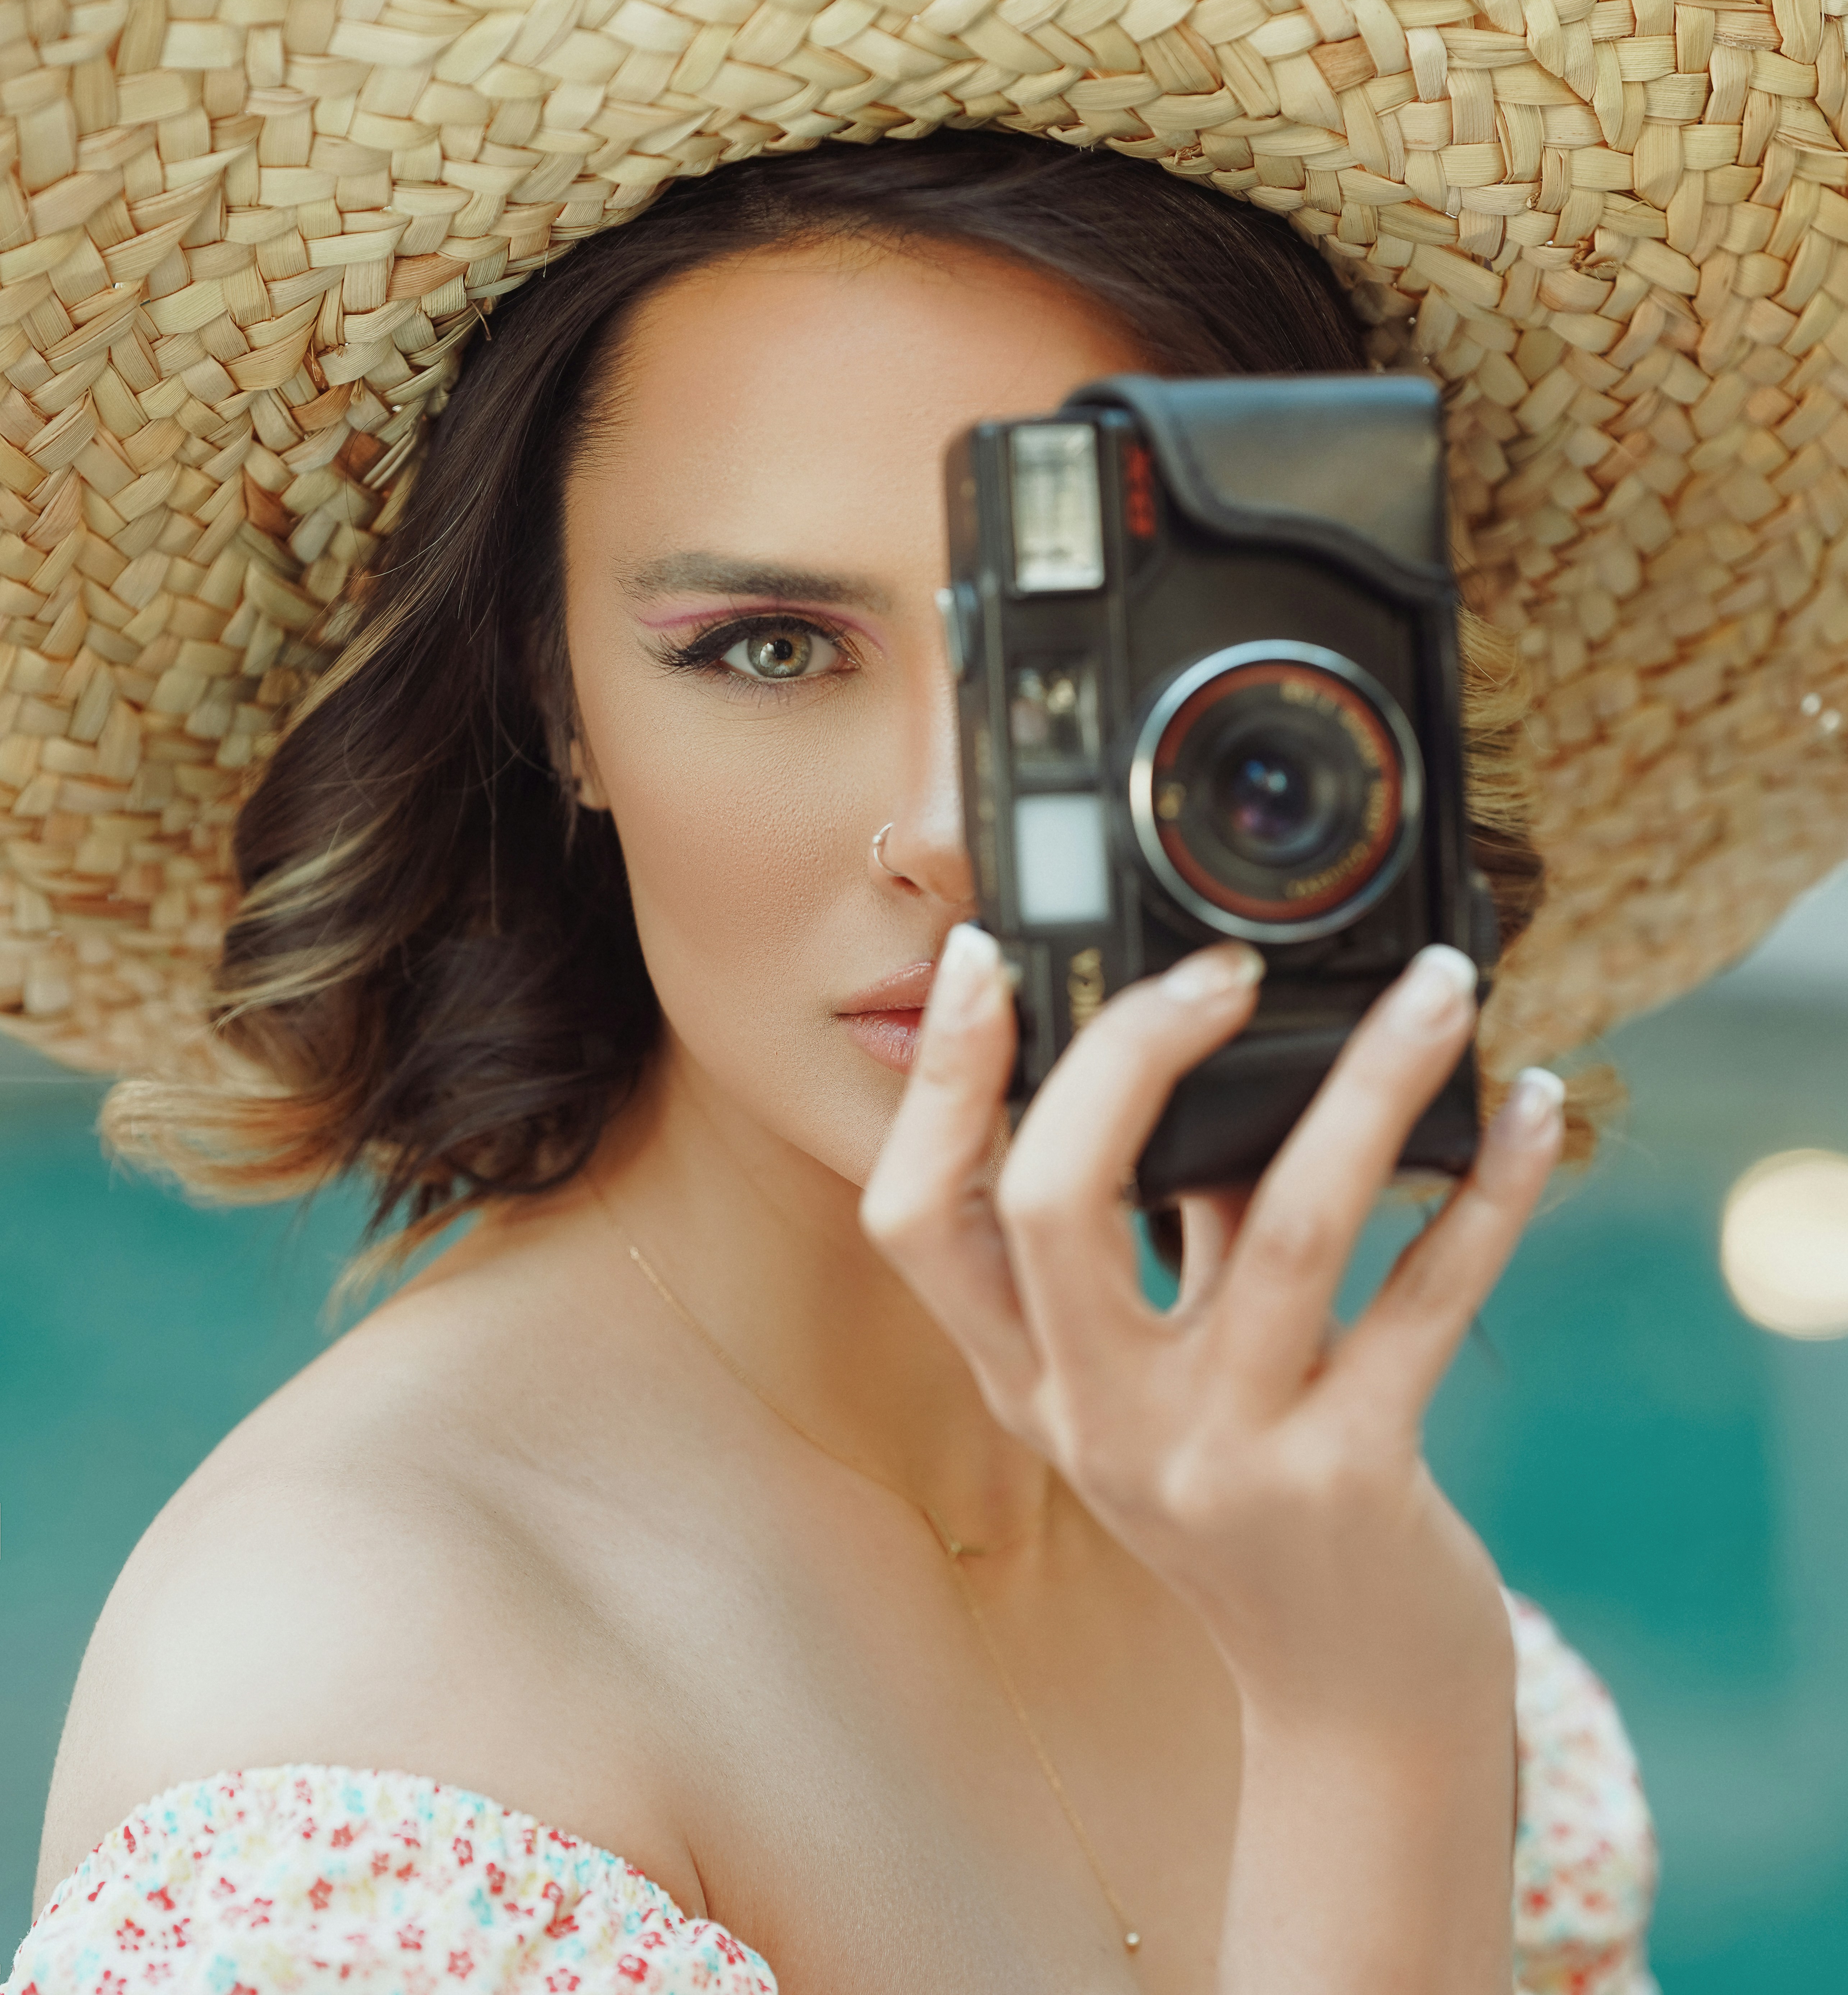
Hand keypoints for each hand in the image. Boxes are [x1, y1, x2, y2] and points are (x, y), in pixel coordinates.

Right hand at [862, 930, 1563, 1987]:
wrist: (1349, 1698)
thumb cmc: (1250, 1505)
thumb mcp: (1164, 1379)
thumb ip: (1165, 1232)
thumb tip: (1207, 1054)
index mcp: (1030, 1384)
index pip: (918, 1219)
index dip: (937, 1082)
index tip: (979, 960)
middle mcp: (1100, 1423)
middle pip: (1053, 1203)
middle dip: (1128, 1053)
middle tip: (1222, 968)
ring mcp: (1222, 1457)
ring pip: (1283, 1228)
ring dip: (1368, 1085)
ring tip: (1436, 990)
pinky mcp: (1353, 1480)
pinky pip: (1425, 1302)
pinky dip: (1487, 1193)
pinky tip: (1527, 1112)